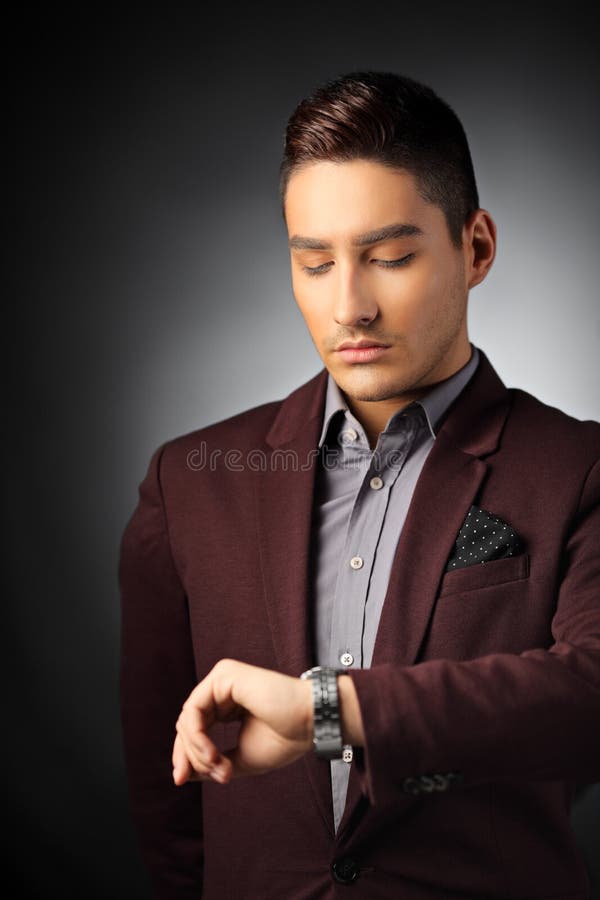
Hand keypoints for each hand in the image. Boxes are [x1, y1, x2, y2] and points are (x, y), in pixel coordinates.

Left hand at [172, 659, 313, 785]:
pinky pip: (193, 709)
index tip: (183, 780)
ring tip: (219, 767)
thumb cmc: (285, 738)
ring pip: (187, 719)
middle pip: (187, 724)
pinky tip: (212, 754)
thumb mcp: (241, 758)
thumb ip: (213, 763)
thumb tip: (183, 774)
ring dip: (197, 750)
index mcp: (227, 703)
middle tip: (213, 776)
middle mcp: (221, 688)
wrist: (310, 722)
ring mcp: (222, 679)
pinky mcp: (224, 675)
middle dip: (190, 755)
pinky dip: (197, 737)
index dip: (186, 755)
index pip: (195, 728)